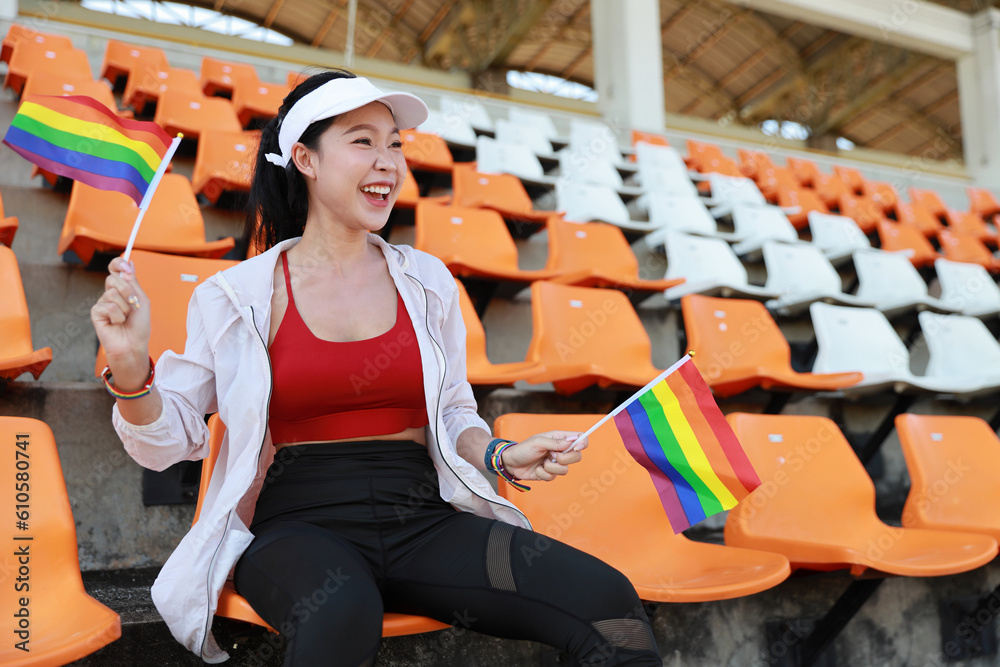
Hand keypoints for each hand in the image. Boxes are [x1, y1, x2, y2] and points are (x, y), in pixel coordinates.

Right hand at [91, 256, 151, 387]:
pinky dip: (117, 316)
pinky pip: (107, 306)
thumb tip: (129, 262)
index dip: (118, 263)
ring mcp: (102, 302)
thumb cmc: (139, 325)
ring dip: (125, 307)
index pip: (115, 269)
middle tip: (133, 304)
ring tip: (125, 318)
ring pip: (112, 293)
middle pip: (113, 278)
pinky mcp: (96, 313)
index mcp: (123, 288)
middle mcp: (111, 293)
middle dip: (127, 290)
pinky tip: (116, 323)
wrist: (133, 344)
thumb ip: (134, 282)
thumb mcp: (141, 300)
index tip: (125, 265)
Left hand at [500, 431, 587, 481]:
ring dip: (551, 467)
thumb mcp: (538, 442)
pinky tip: (537, 469)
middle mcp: (560, 451)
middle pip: (577, 456)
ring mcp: (555, 463)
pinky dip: (543, 474)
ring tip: (541, 463)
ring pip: (565, 470)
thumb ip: (556, 443)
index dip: (583, 442)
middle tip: (552, 455)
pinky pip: (554, 477)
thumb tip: (573, 441)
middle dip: (565, 459)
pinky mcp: (550, 473)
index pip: (579, 438)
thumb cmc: (523, 449)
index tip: (577, 447)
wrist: (511, 463)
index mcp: (559, 438)